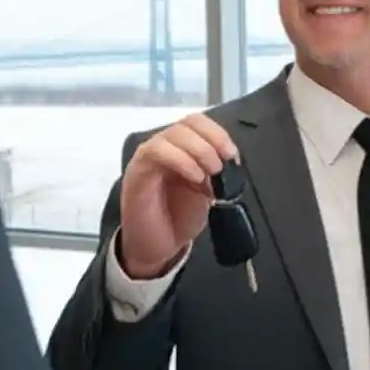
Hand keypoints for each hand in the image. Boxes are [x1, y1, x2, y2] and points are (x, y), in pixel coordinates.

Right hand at [119, 113, 238, 278]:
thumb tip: (228, 161)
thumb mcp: (206, 191)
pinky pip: (156, 152)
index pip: (198, 122)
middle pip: (187, 123)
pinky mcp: (138, 171)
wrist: (159, 247)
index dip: (217, 132)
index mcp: (183, 148)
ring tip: (209, 173)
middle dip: (211, 141)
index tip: (232, 154)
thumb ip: (215, 172)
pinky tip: (194, 176)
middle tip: (220, 166)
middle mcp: (165, 147)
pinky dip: (180, 159)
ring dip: (198, 150)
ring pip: (172, 134)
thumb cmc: (180, 218)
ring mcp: (150, 157)